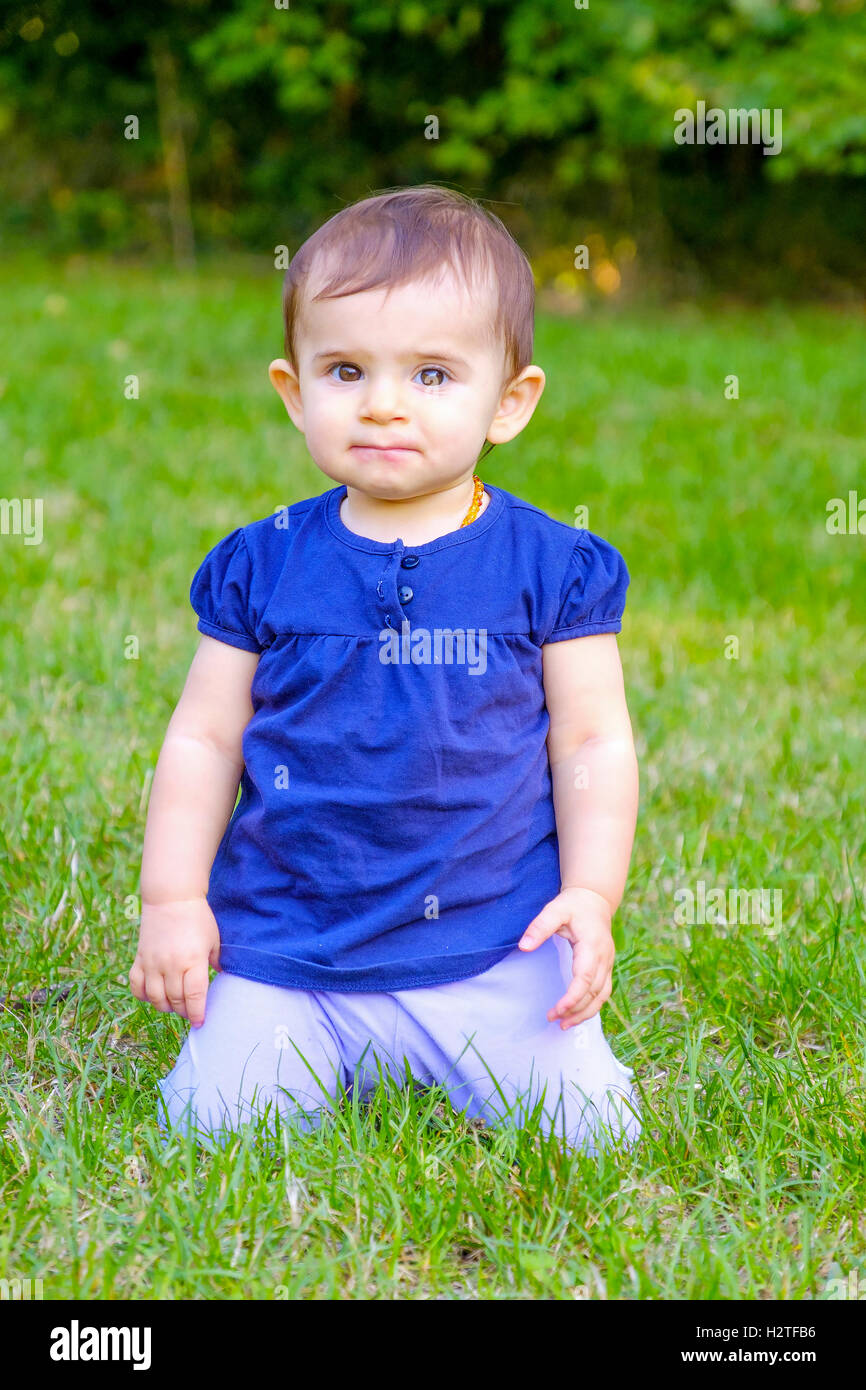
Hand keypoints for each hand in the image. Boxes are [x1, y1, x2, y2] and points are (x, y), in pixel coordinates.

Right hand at [129, 897, 221, 1027]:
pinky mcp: (139, 958)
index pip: (194, 996)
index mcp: (192, 960)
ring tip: (174, 1005)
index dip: (197, 1013)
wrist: (171, 898)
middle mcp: (171, 965)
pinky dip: (143, 996)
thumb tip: (220, 977)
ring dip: (165, 1007)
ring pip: (155, 998)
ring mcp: (152, 963)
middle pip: (175, 1000)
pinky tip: (153, 995)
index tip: (200, 1022)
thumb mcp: (213, 939)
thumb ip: (216, 961)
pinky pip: (136, 986)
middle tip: (190, 1012)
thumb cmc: (198, 918)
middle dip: (184, 1011)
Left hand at [517, 886, 614, 1028]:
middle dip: (576, 1010)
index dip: (573, 997)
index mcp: (592, 946)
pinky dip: (591, 1006)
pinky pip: (602, 992)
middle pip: (594, 992)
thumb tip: (524, 947)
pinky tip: (577, 1014)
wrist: (595, 899)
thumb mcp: (555, 910)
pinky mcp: (606, 967)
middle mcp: (604, 958)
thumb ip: (540, 927)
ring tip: (565, 1025)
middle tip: (554, 1021)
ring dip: (586, 1013)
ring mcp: (608, 963)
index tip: (557, 1010)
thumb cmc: (573, 905)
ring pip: (602, 996)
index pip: (585, 978)